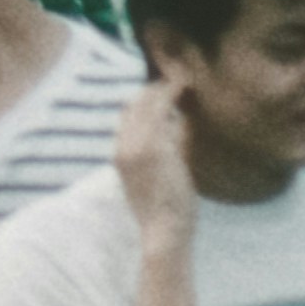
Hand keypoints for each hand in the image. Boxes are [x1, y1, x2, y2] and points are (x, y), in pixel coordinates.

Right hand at [108, 78, 196, 241]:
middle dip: (152, 88)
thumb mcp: (155, 176)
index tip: (161, 87)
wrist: (163, 229)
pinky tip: (185, 84)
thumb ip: (160, 150)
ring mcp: (137, 146)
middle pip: (133, 105)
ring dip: (163, 87)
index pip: (126, 116)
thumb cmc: (164, 208)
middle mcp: (123, 147)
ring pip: (146, 104)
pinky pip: (161, 110)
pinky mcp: (155, 147)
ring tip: (181, 77)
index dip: (143, 98)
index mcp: (120, 155)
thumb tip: (172, 126)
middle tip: (174, 76)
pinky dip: (172, 94)